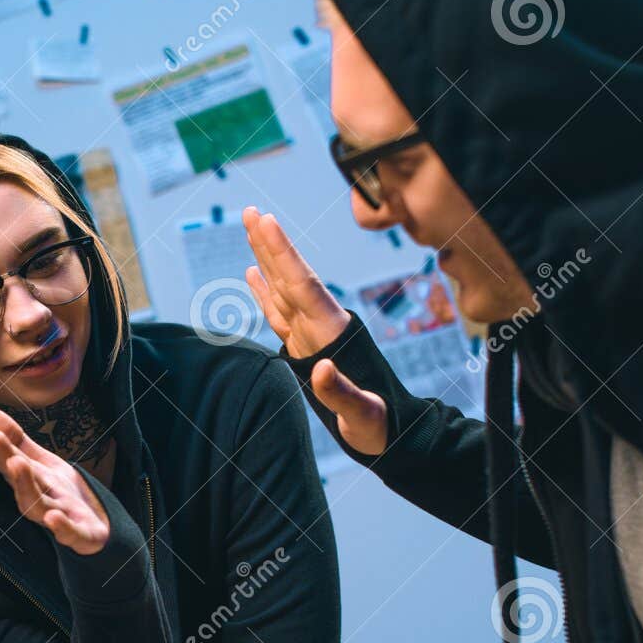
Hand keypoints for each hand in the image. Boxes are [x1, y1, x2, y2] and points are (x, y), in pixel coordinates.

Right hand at [0, 406, 109, 553]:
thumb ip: (15, 440)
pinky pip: (70, 532)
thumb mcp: (40, 462)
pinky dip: (61, 527)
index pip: (1, 454)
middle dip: (2, 456)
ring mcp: (56, 515)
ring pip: (36, 503)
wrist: (97, 529)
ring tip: (16, 464)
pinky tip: (53, 518)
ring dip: (25, 485)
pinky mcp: (79, 535)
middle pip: (16, 475)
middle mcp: (36, 495)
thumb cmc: (61, 495)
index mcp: (27, 475)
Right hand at [242, 206, 388, 455]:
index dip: (283, 255)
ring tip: (251, 226)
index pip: (303, 286)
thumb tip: (318, 368)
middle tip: (251, 210)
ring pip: (283, 288)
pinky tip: (253, 272)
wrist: (391, 432)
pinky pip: (279, 311)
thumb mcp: (364, 415)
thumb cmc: (379, 426)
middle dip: (271, 244)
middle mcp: (322, 326)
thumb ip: (340, 391)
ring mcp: (311, 334)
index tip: (267, 222)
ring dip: (266, 258)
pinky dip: (265, 291)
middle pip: (291, 277)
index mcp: (334, 335)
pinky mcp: (303, 345)